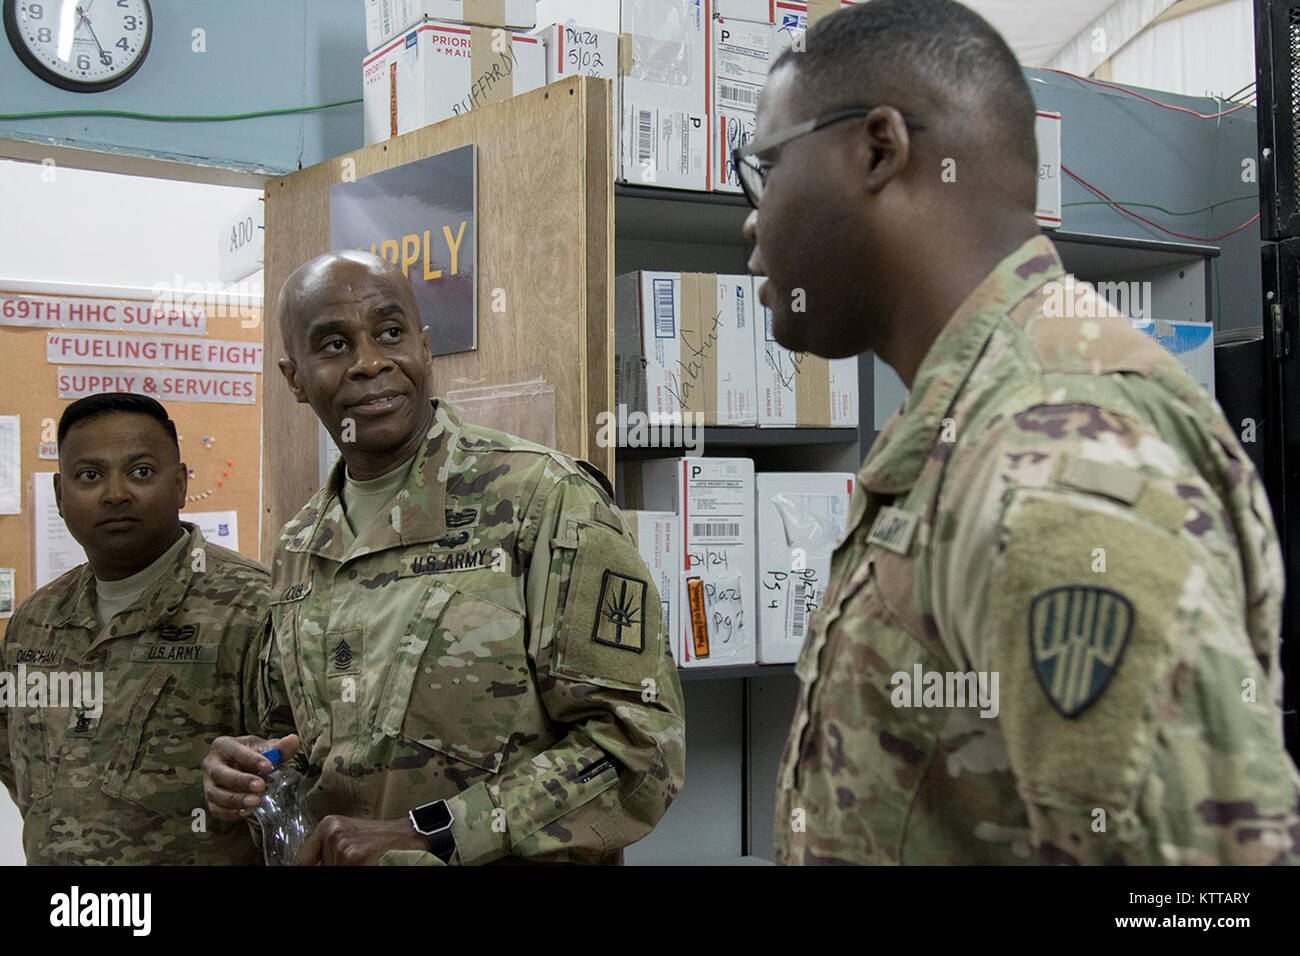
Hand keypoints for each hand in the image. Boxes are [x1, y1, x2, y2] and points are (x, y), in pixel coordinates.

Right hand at [202, 733, 299, 820]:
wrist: (243, 770)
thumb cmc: (255, 756)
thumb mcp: (266, 748)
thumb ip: (279, 748)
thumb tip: (293, 740)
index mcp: (223, 746)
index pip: (235, 751)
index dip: (251, 759)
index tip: (268, 766)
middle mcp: (211, 764)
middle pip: (221, 774)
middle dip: (241, 781)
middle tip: (261, 786)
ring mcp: (208, 784)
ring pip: (216, 794)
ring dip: (236, 800)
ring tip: (256, 802)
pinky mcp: (210, 801)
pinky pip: (216, 810)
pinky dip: (230, 813)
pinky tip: (246, 812)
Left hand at [297, 816, 428, 865]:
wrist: (415, 837)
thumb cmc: (386, 840)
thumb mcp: (353, 838)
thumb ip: (329, 852)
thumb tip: (307, 866)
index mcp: (329, 826)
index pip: (302, 861)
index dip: (305, 866)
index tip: (309, 867)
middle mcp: (333, 835)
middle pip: (326, 867)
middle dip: (340, 867)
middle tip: (363, 860)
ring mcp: (344, 849)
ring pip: (336, 870)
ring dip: (353, 869)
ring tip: (371, 861)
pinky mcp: (356, 860)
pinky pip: (350, 872)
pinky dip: (365, 869)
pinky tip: (375, 863)